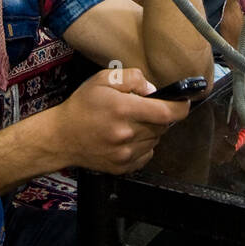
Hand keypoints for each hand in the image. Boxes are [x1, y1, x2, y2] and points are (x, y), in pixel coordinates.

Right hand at [50, 67, 189, 174]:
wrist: (61, 137)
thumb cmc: (83, 105)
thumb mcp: (103, 80)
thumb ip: (132, 78)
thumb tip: (152, 90)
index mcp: (123, 110)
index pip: (167, 112)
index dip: (181, 107)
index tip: (183, 102)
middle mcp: (127, 134)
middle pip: (163, 126)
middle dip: (160, 115)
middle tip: (143, 110)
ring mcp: (125, 153)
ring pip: (156, 139)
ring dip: (151, 130)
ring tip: (131, 123)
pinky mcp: (122, 167)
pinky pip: (147, 154)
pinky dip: (144, 145)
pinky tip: (127, 137)